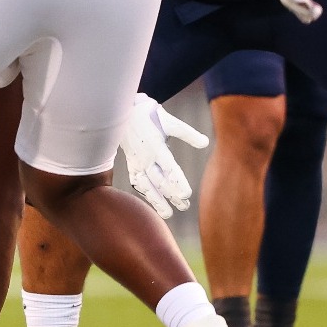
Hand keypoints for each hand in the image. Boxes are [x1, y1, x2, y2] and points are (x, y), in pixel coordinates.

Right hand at [121, 93, 209, 218]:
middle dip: (171, 195)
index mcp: (155, 146)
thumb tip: (205, 143)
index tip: (186, 195)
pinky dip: (145, 193)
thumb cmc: (147, 114)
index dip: (177, 182)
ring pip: (146, 185)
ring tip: (168, 214)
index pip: (168, 168)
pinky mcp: (131, 164)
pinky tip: (153, 202)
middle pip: (158, 180)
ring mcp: (136, 162)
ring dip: (156, 200)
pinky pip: (137, 182)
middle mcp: (145, 157)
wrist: (121, 112)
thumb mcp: (169, 121)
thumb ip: (188, 133)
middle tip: (185, 206)